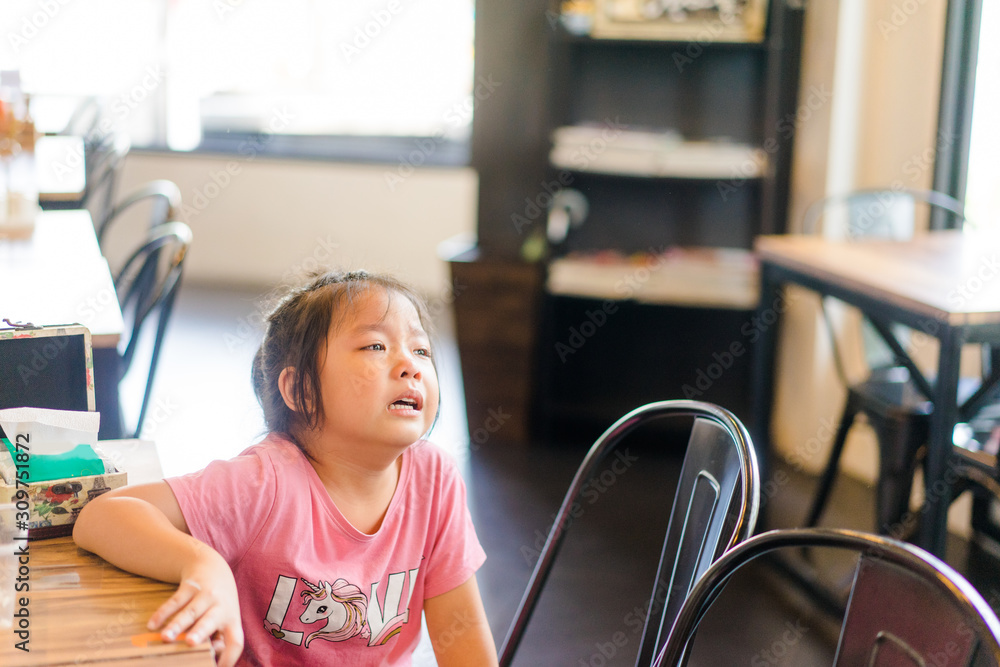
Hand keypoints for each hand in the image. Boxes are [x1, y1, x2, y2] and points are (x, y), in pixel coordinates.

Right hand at [147, 548, 243, 666]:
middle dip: (200, 632)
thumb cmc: (219, 602)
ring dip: (176, 625)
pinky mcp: (190, 586)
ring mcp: (205, 595)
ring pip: (189, 612)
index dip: (229, 656)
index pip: (236, 640)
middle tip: (190, 642)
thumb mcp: (226, 617)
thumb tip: (210, 657)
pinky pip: (174, 601)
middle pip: (210, 621)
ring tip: (165, 637)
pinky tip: (151, 625)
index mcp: (232, 619)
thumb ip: (218, 637)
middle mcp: (220, 607)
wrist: (213, 566)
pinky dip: (162, 613)